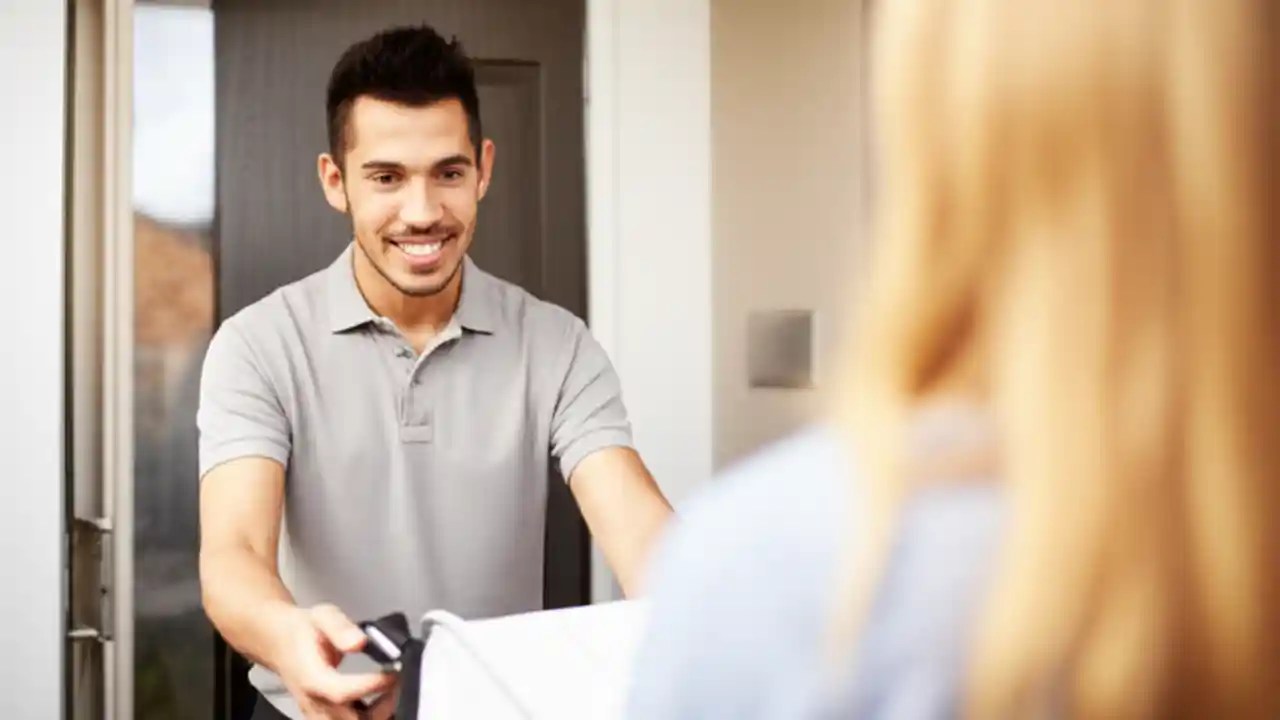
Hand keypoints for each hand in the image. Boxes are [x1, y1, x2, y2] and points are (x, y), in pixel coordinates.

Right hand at [271, 603, 397, 719]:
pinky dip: (370, 716)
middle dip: (382, 706)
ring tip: (391, 691)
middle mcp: (314, 701)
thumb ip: (341, 628)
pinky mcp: (324, 716)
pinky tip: (382, 700)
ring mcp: (318, 713)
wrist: (282, 642)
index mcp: (311, 678)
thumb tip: (358, 641)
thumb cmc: (304, 630)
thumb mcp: (323, 616)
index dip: (371, 685)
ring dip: (378, 714)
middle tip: (397, 683)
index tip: (393, 672)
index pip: (341, 692)